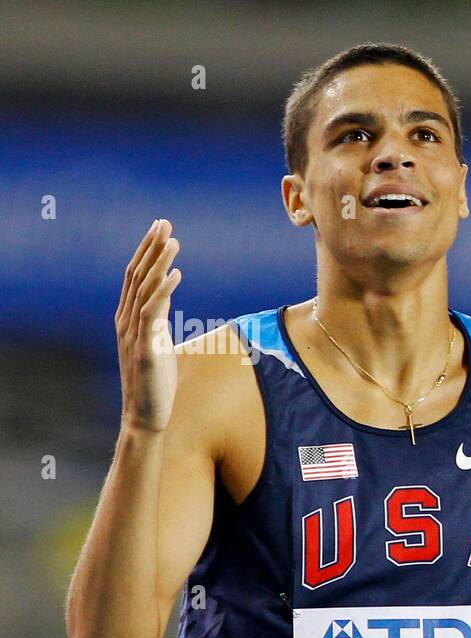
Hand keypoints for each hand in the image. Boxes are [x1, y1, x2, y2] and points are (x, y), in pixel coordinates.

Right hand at [116, 220, 182, 432]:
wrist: (145, 415)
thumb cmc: (155, 382)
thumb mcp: (156, 345)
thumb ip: (157, 322)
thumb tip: (166, 305)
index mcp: (129, 318)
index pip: (135, 276)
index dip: (147, 251)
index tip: (159, 228)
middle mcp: (127, 321)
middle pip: (138, 276)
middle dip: (151, 248)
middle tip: (164, 222)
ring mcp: (134, 334)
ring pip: (145, 290)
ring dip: (160, 263)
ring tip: (173, 241)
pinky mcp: (145, 348)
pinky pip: (153, 314)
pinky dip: (163, 292)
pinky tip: (176, 275)